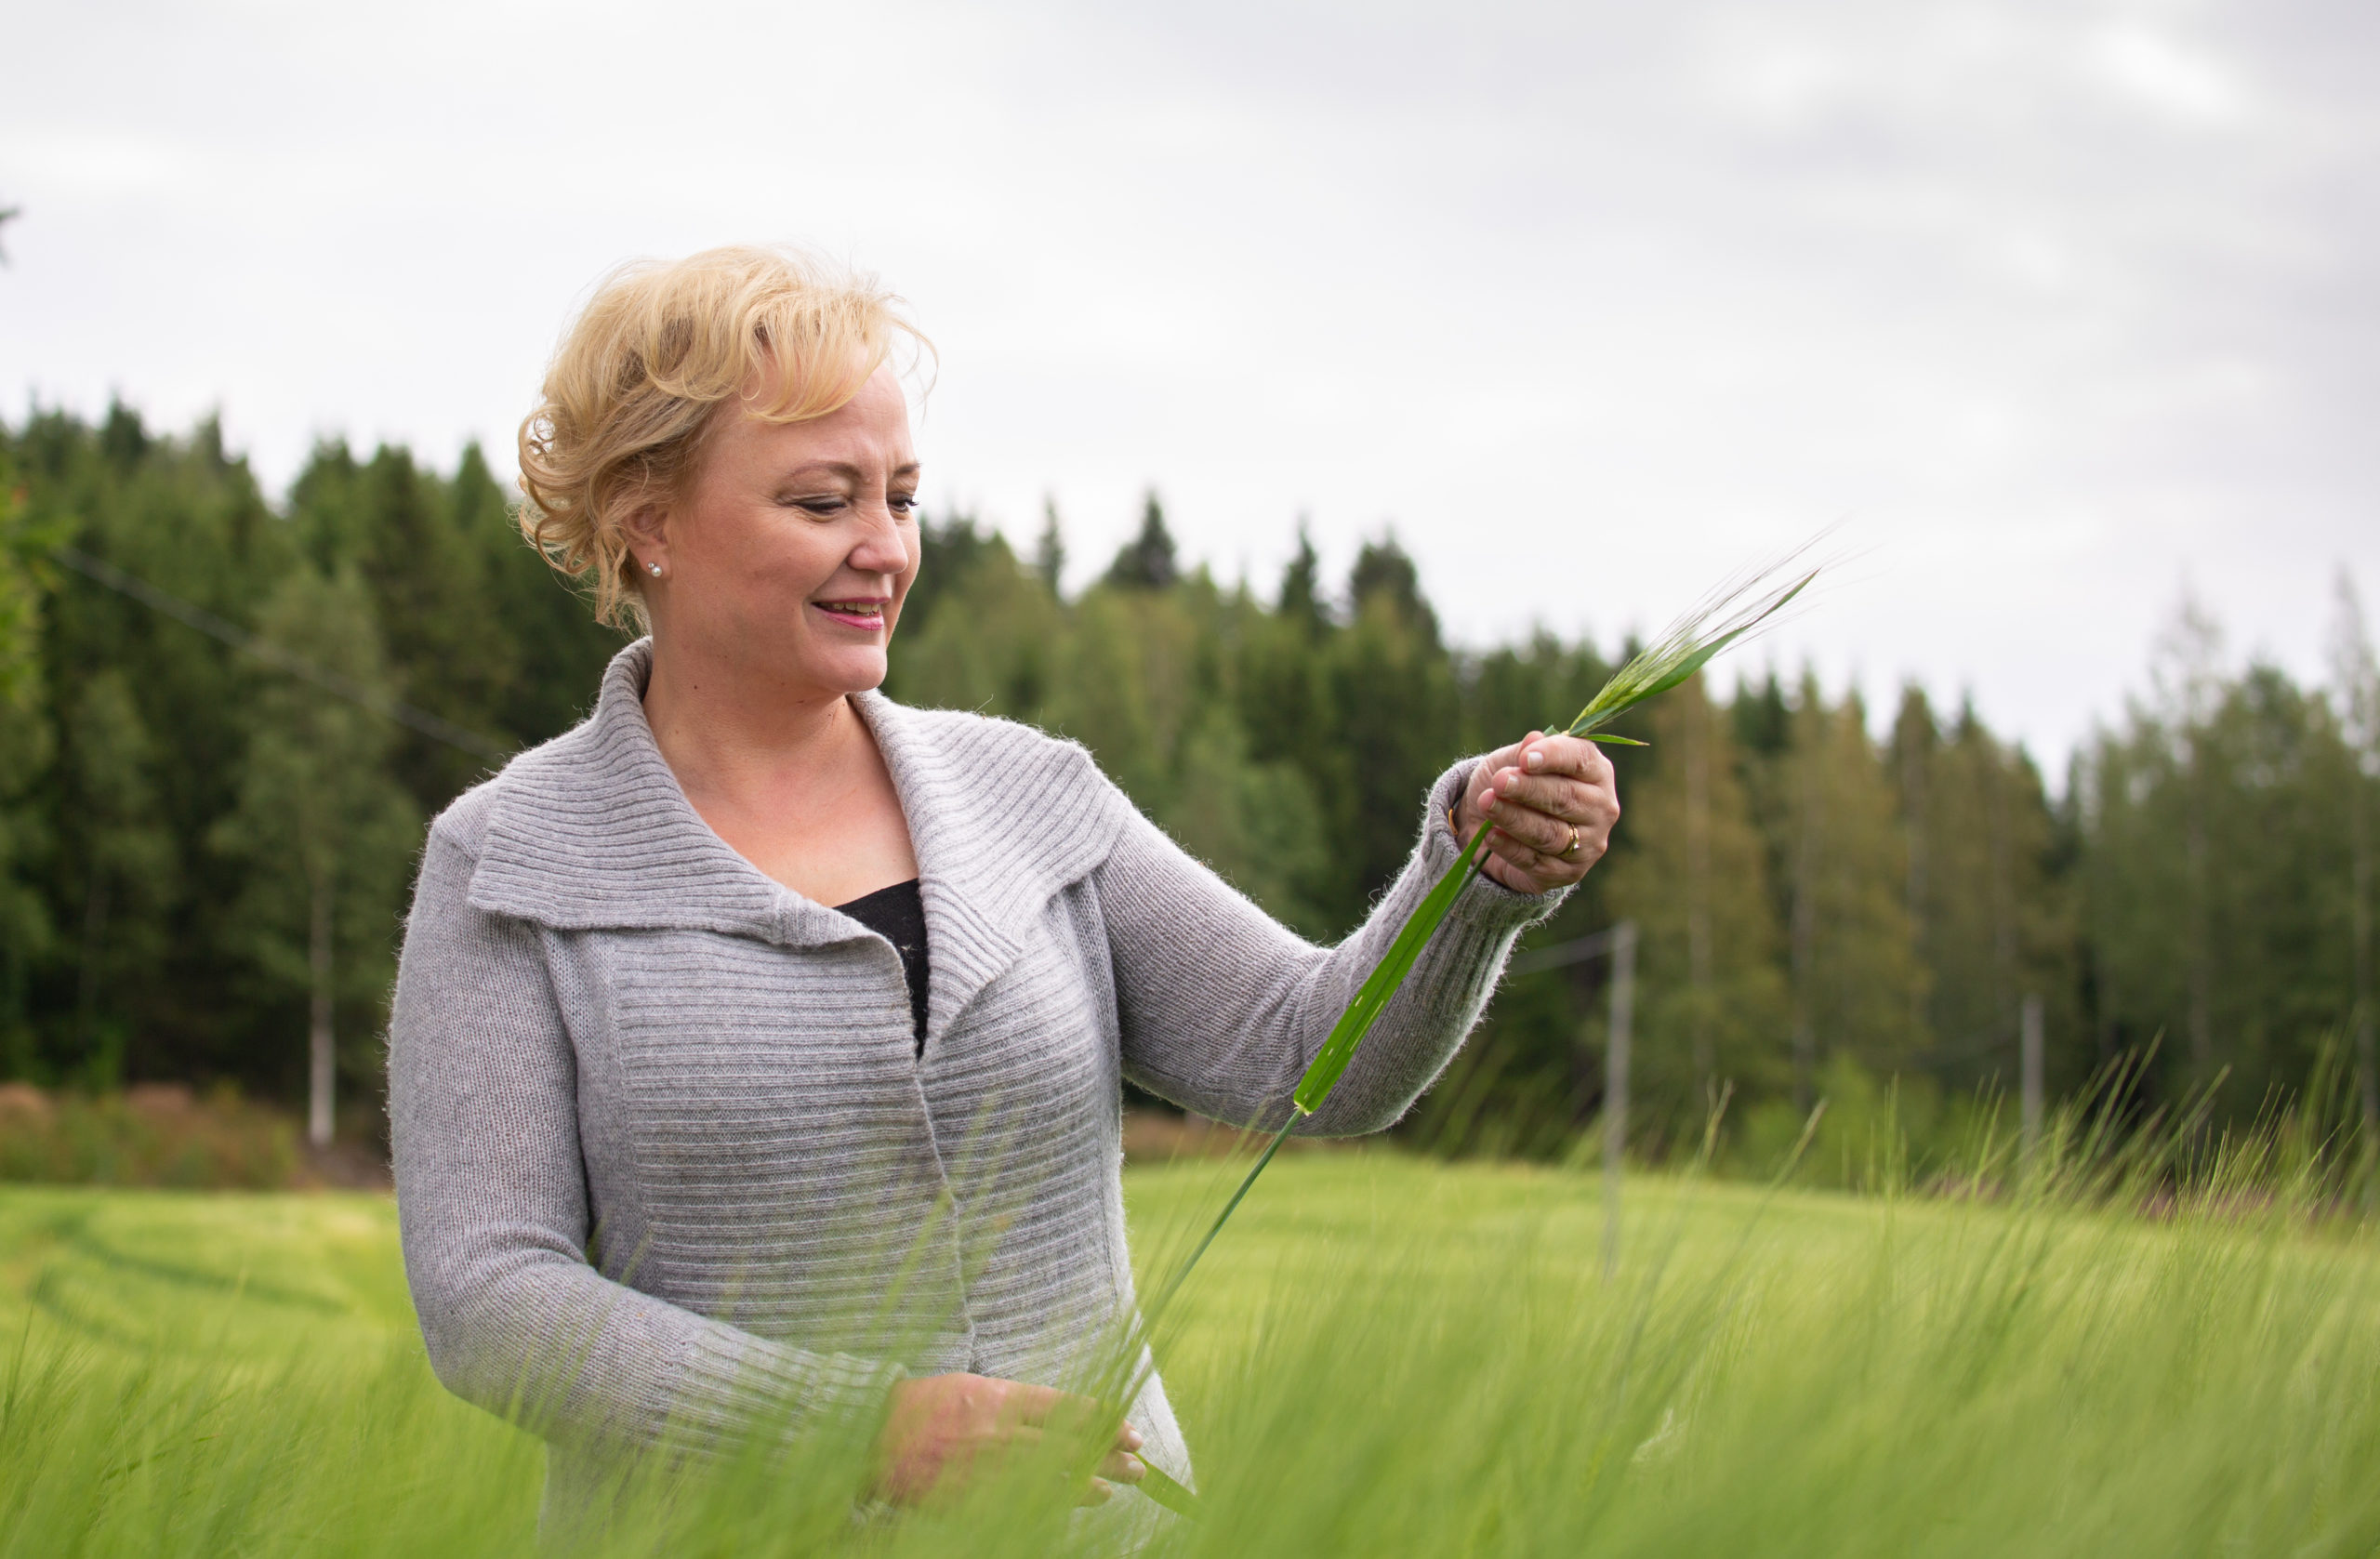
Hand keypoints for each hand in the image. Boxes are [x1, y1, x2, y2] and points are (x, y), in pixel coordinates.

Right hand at [870, 1372, 1146, 1507]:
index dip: (1103, 1422)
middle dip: (1107, 1455)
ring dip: (1087, 1483)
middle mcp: (998, 1431)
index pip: (1066, 1409)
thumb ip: (1015, 1403)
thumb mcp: (972, 1389)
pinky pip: (1019, 1502)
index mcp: (999, 1397)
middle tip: (1139, 1465)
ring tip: (1114, 1488)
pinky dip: (1051, 1503)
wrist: (873, 1434)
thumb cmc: (925, 1405)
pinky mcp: (970, 1495)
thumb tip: (1063, 1416)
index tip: (1129, 1431)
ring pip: (1050, 1477)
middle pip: (1066, 1445)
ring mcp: (984, 1466)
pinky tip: (1073, 1504)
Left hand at [1451, 731, 1619, 893]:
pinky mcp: (1569, 873)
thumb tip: (1534, 740)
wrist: (1498, 827)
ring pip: (1551, 832)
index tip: (1525, 758)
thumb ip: (1524, 752)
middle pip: (1566, 798)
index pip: (1580, 759)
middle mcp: (1601, 808)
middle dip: (1529, 790)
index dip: (1553, 757)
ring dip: (1515, 818)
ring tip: (1487, 804)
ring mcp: (1589, 844)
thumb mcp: (1513, 761)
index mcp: (1595, 771)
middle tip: (1499, 782)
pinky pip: (1537, 861)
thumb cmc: (1514, 785)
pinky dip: (1511, 847)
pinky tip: (1491, 835)